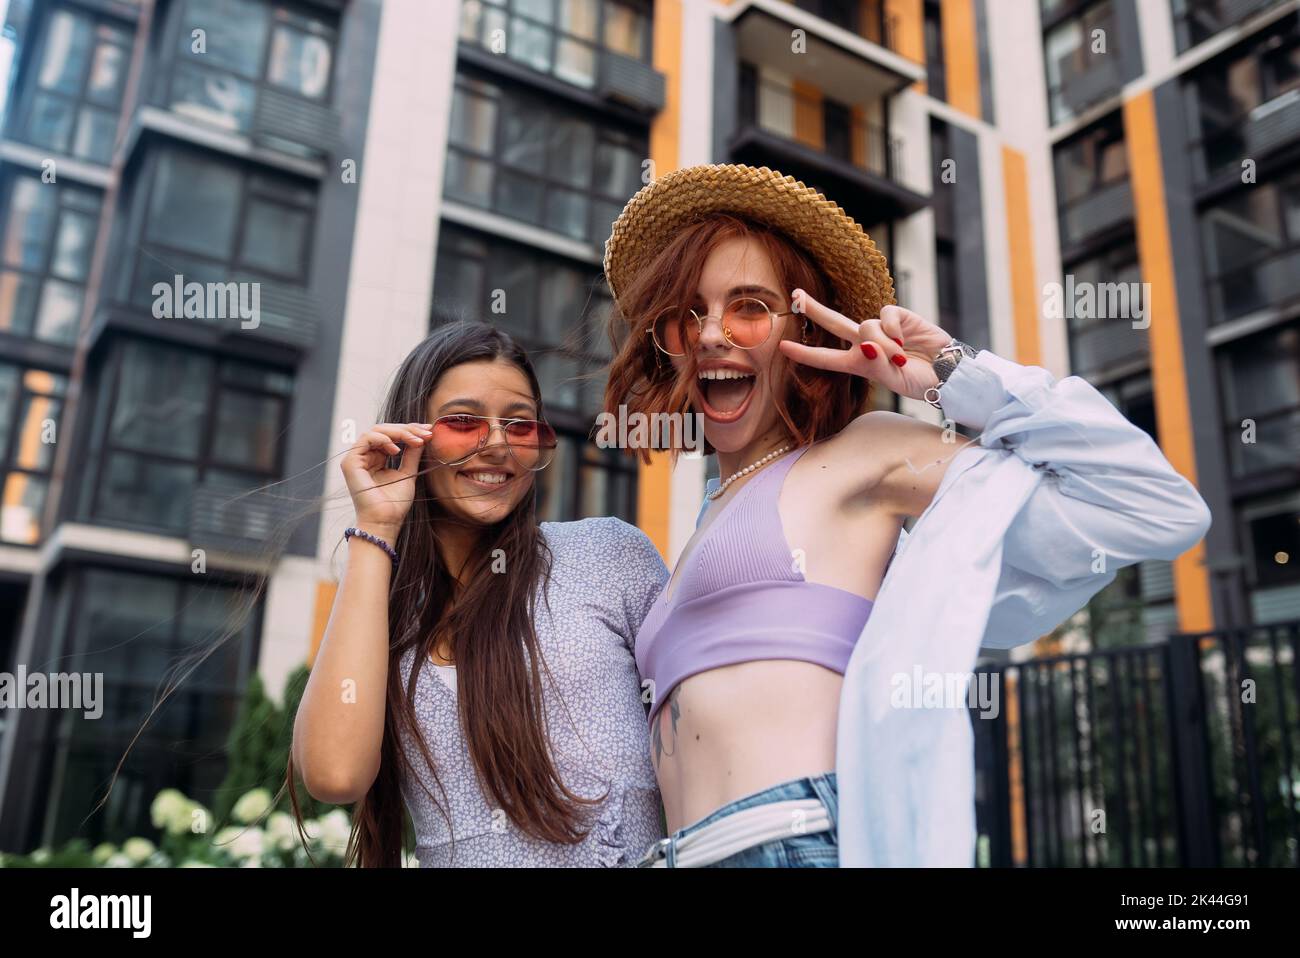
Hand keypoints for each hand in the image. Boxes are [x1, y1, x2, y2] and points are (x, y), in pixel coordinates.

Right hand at [340, 422, 431, 535]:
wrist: (385, 521)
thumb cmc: (395, 504)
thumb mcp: (408, 473)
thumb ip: (412, 454)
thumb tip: (423, 437)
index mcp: (377, 459)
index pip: (392, 436)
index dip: (410, 430)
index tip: (429, 431)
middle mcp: (365, 457)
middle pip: (385, 431)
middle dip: (408, 429)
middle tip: (426, 433)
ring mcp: (356, 459)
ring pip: (376, 431)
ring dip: (399, 432)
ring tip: (416, 440)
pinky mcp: (350, 463)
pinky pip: (366, 439)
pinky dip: (383, 439)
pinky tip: (397, 449)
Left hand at [779, 291, 953, 402]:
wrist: (948, 371)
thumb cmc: (920, 380)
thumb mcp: (893, 380)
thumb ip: (876, 365)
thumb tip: (866, 344)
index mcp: (859, 364)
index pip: (827, 358)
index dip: (805, 354)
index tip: (783, 347)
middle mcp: (866, 344)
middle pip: (835, 323)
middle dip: (814, 309)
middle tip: (795, 295)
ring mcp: (882, 328)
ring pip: (865, 326)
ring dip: (880, 344)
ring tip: (899, 357)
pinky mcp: (899, 316)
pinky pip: (884, 315)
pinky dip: (891, 329)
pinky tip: (903, 340)